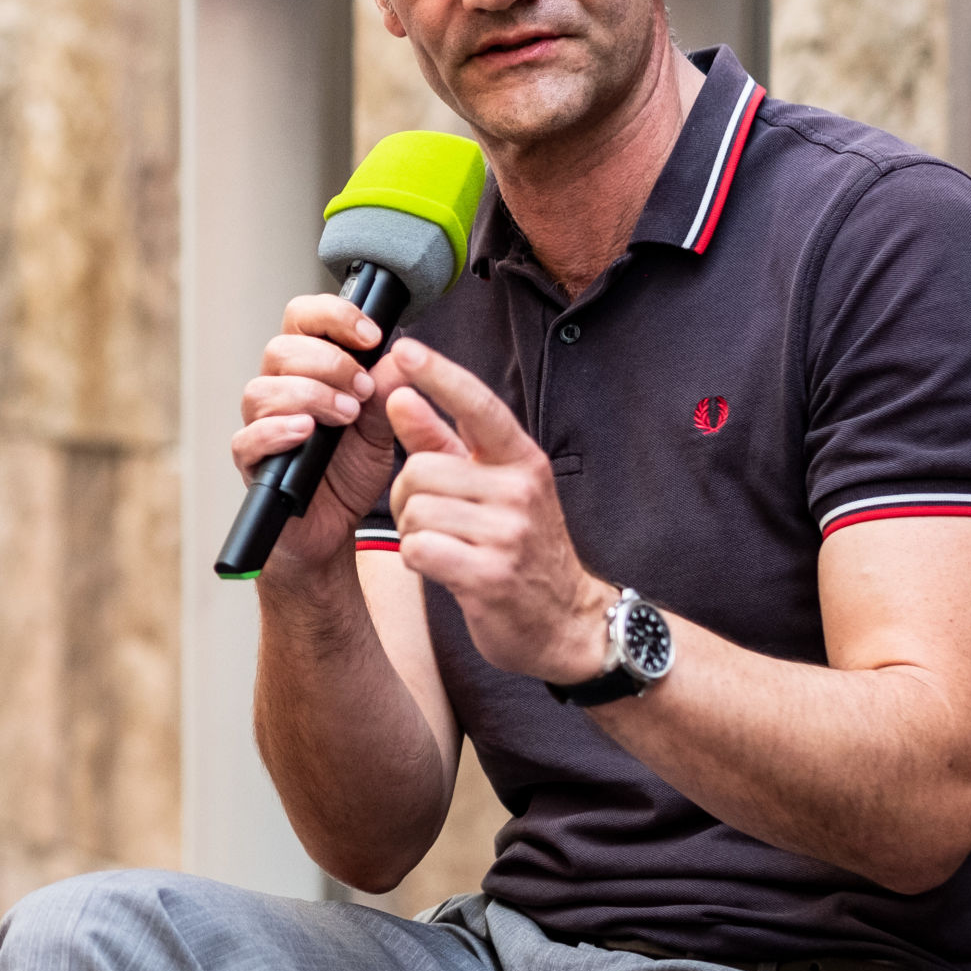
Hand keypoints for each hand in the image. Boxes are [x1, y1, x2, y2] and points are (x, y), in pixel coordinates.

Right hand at [232, 295, 418, 577]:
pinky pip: (248, 438)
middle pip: (280, 349)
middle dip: (328, 363)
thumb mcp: (381, 427)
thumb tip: (399, 354)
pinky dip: (277, 430)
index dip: (334, 316)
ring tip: (346, 416)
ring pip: (261, 390)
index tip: (371, 336)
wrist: (336, 525)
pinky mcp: (251, 462)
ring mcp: (260, 424)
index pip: (303, 318)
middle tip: (363, 390)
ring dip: (309, 396)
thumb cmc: (350, 470)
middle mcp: (277, 388)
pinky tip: (306, 432)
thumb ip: (387, 391)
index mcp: (307, 367)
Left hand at [385, 337, 616, 682]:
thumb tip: (401, 395)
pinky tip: (444, 568)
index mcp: (521, 460)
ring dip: (413, 531)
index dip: (439, 375)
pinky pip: (418, 549)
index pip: (478, 406)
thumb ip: (443, 442)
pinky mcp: (489, 576)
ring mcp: (508, 534)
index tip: (405, 348)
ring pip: (414, 511)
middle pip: (419, 470)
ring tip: (446, 545)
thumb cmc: (525, 549)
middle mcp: (519, 490)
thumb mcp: (494, 487)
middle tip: (432, 519)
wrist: (568, 622)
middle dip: (408, 497)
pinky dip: (418, 559)